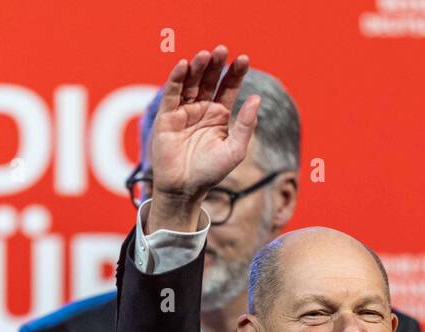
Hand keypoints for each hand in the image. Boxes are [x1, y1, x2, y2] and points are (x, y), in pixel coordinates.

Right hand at [147, 45, 257, 230]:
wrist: (185, 189)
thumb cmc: (211, 173)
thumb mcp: (235, 150)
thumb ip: (246, 125)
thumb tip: (257, 98)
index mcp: (220, 115)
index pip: (228, 87)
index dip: (235, 73)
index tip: (243, 58)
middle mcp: (202, 110)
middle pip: (209, 80)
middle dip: (215, 65)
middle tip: (222, 50)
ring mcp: (184, 111)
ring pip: (190, 83)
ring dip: (197, 67)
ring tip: (205, 55)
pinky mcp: (167, 116)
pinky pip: (172, 93)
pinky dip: (176, 78)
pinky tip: (183, 65)